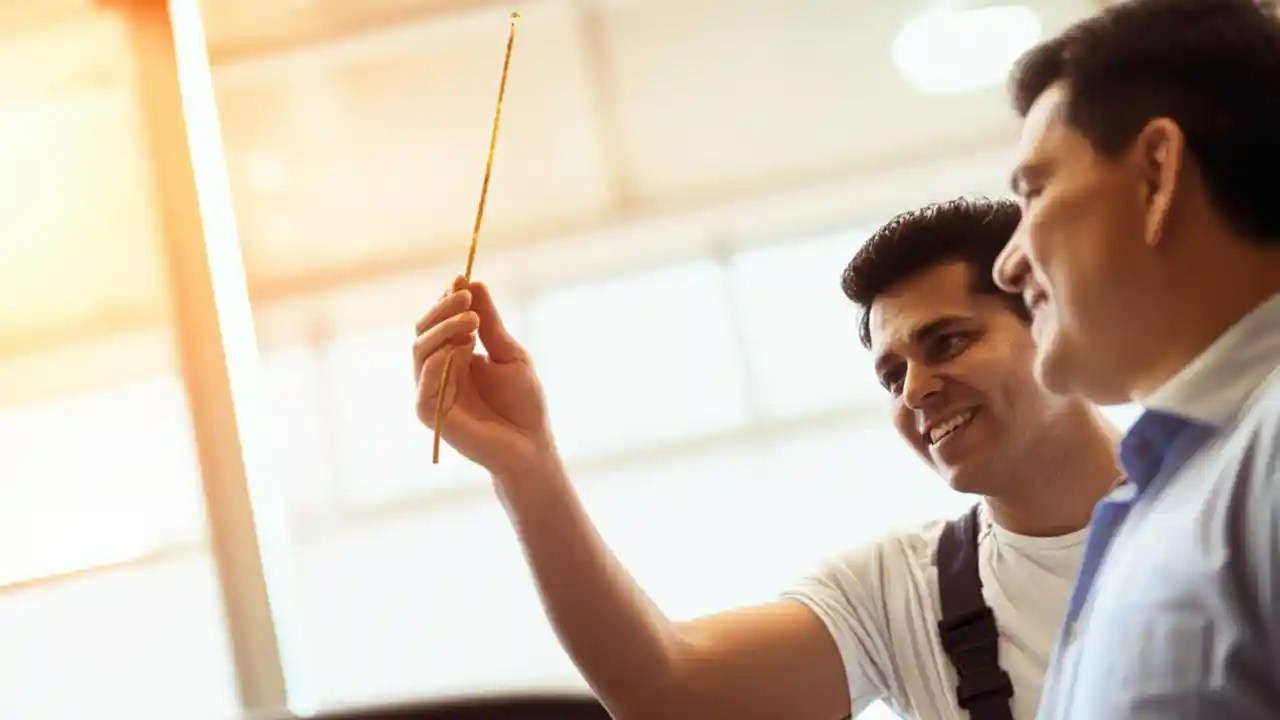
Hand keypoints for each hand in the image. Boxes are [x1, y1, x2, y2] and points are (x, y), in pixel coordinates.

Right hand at [414, 276, 557, 480]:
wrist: (531, 444)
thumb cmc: (523, 402)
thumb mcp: (510, 353)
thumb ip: (490, 323)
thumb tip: (474, 283)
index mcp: (455, 353)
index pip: (440, 319)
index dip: (447, 298)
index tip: (462, 278)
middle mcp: (439, 370)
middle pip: (424, 331)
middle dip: (443, 310)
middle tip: (465, 297)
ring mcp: (432, 391)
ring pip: (421, 352)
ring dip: (444, 331)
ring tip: (471, 322)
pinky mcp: (431, 414)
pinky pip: (423, 385)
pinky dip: (437, 364)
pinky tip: (457, 350)